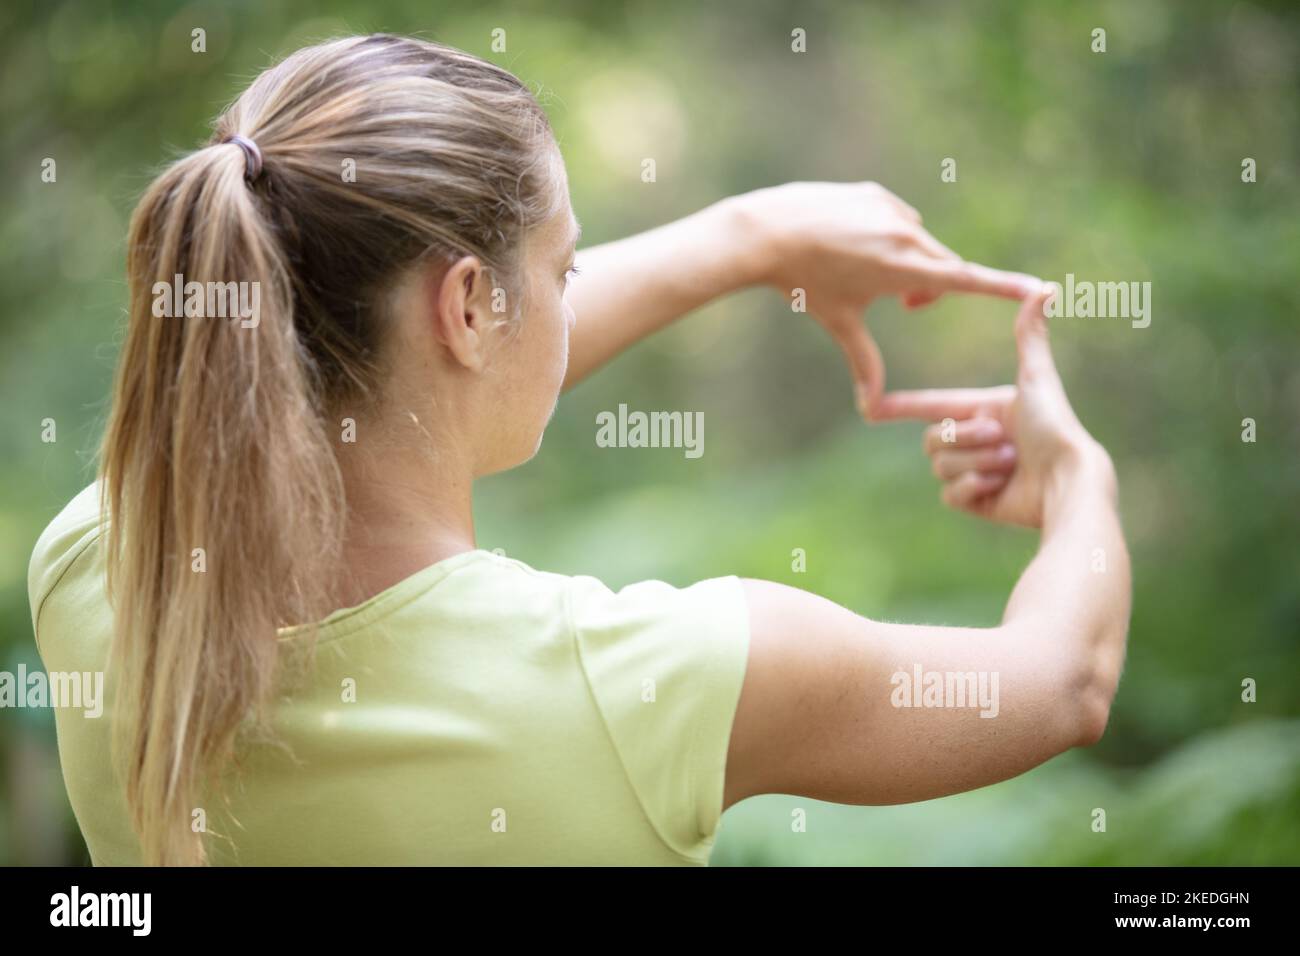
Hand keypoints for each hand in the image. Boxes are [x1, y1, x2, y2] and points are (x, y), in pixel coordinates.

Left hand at [743, 181, 1042, 418]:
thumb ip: (864, 363)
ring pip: (918, 243)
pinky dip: (886, 236)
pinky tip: (850, 242)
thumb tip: (871, 410)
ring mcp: (891, 210)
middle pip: (941, 269)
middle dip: (928, 290)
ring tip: (865, 271)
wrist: (766, 232)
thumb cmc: (804, 283)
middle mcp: (906, 234)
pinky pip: (896, 219)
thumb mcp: (840, 323)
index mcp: (904, 269)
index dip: (1004, 288)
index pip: (965, 282)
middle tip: (901, 306)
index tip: (1039, 289)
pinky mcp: (876, 194)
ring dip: (908, 262)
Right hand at [872, 289, 1114, 527]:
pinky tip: (1000, 487)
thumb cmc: (1057, 428)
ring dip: (977, 462)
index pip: (932, 405)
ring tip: (1010, 462)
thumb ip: (1030, 335)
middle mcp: (978, 441)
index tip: (872, 408)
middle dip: (965, 437)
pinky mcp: (977, 503)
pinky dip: (973, 488)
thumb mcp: (1036, 378)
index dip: (902, 407)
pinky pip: (949, 495)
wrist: (1068, 481)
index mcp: (985, 411)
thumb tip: (1044, 287)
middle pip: (932, 439)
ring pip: (941, 467)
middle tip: (1002, 439)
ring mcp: (975, 474)